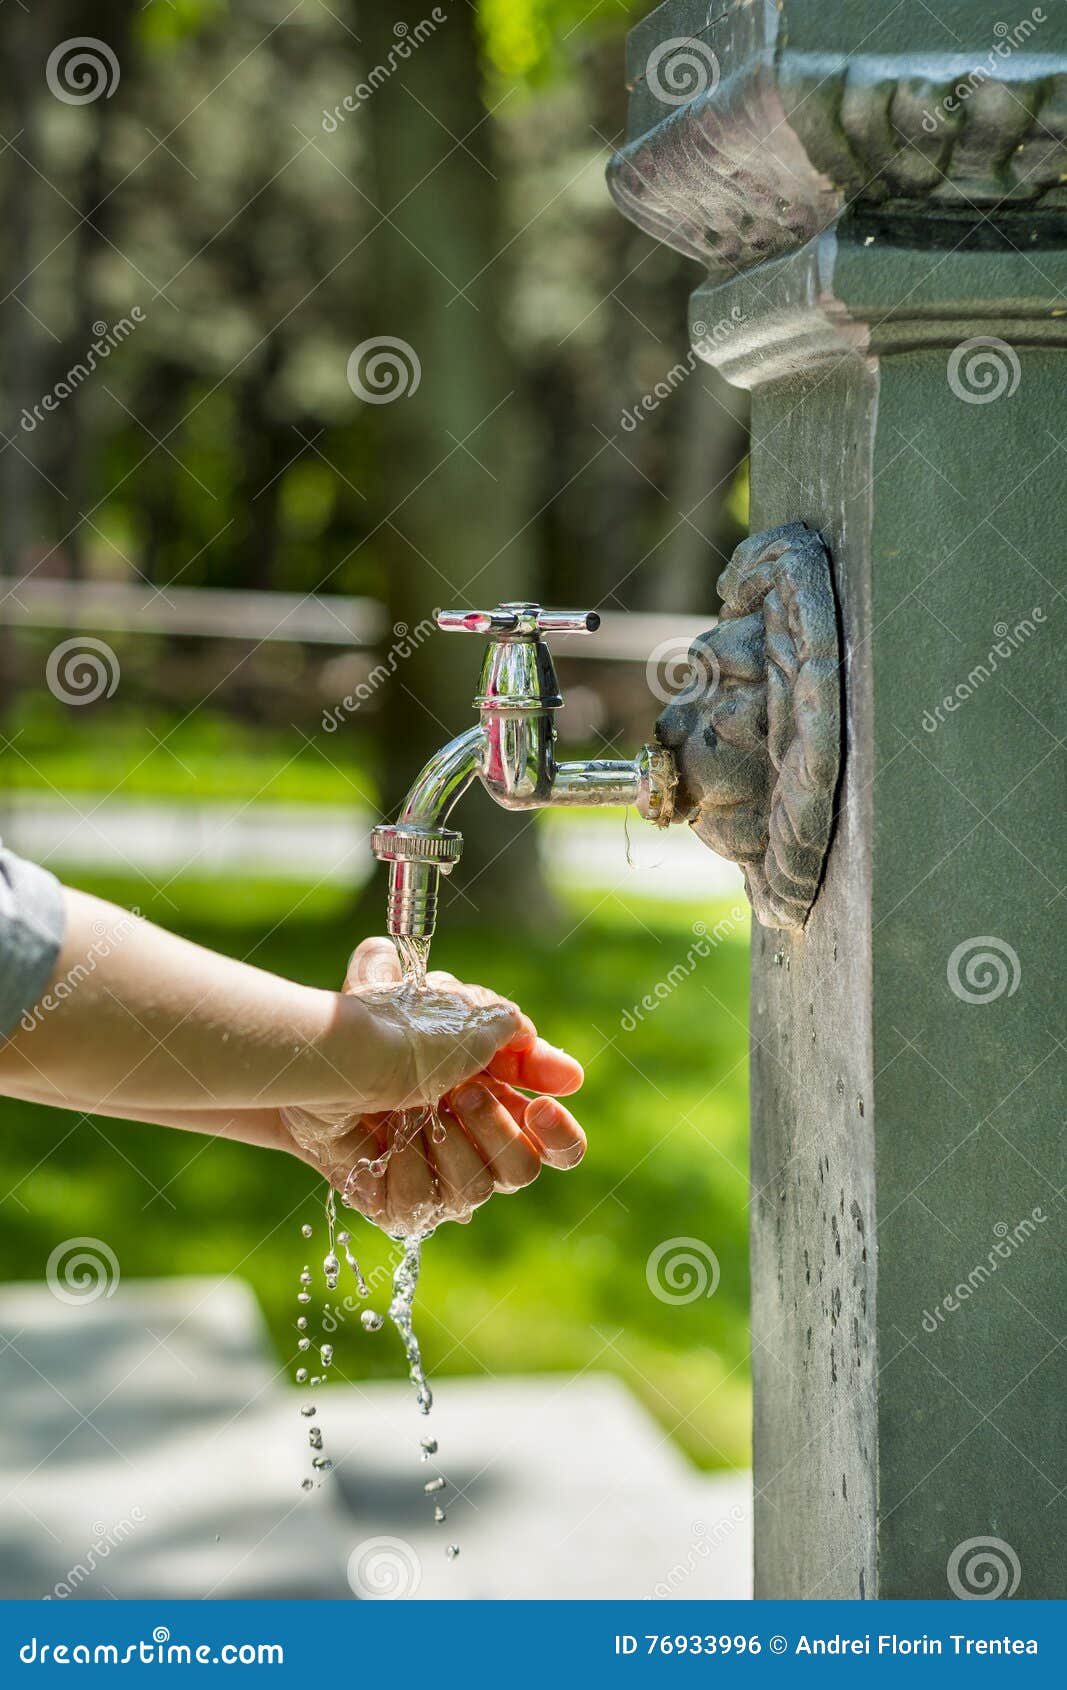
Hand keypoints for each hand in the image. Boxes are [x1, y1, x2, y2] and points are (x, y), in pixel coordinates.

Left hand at [282, 939, 585, 1235]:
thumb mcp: (458, 1011)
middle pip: (523, 1170)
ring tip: (413, 1106)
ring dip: (447, 1142)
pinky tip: (380, 1139)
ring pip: (478, 1190)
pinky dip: (401, 1162)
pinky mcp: (398, 1205)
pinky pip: (423, 1203)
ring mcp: (435, 1180)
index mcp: (497, 1104)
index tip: (545, 1105)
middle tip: (460, 1094)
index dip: (560, 1132)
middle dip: (495, 1129)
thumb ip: (514, 1035)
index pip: (553, 1141)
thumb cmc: (385, 1024)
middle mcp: (471, 1147)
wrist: (318, 1055)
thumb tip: (564, 1071)